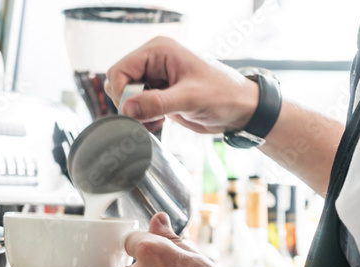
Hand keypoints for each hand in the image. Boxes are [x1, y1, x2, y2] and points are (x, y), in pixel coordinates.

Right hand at [105, 37, 259, 135]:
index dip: (122, 94)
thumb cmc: (224, 94)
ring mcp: (155, 77)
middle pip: (118, 83)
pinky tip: (159, 122)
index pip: (119, 71)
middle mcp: (153, 61)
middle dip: (128, 105)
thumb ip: (157, 103)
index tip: (135, 113)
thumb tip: (127, 108)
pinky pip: (136, 106)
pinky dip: (142, 118)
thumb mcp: (191, 99)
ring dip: (135, 113)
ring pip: (125, 96)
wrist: (240, 109)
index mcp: (158, 51)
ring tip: (156, 121)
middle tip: (147, 118)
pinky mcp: (159, 93)